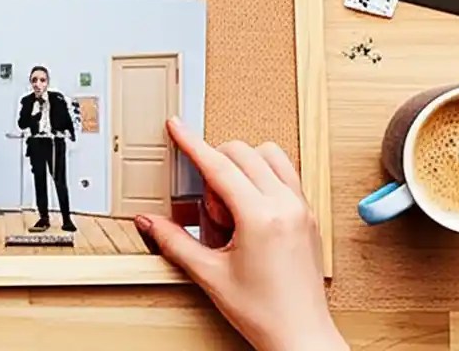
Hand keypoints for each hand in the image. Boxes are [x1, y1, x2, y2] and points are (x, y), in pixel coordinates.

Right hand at [134, 118, 345, 350]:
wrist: (301, 336)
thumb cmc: (264, 313)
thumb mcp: (209, 275)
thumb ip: (174, 241)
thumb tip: (149, 222)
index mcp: (261, 217)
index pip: (218, 165)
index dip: (192, 143)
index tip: (177, 128)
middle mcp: (286, 206)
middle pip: (242, 153)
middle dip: (215, 167)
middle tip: (207, 209)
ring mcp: (302, 209)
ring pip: (270, 156)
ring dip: (242, 167)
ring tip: (230, 207)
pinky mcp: (309, 216)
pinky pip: (286, 176)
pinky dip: (263, 179)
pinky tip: (248, 212)